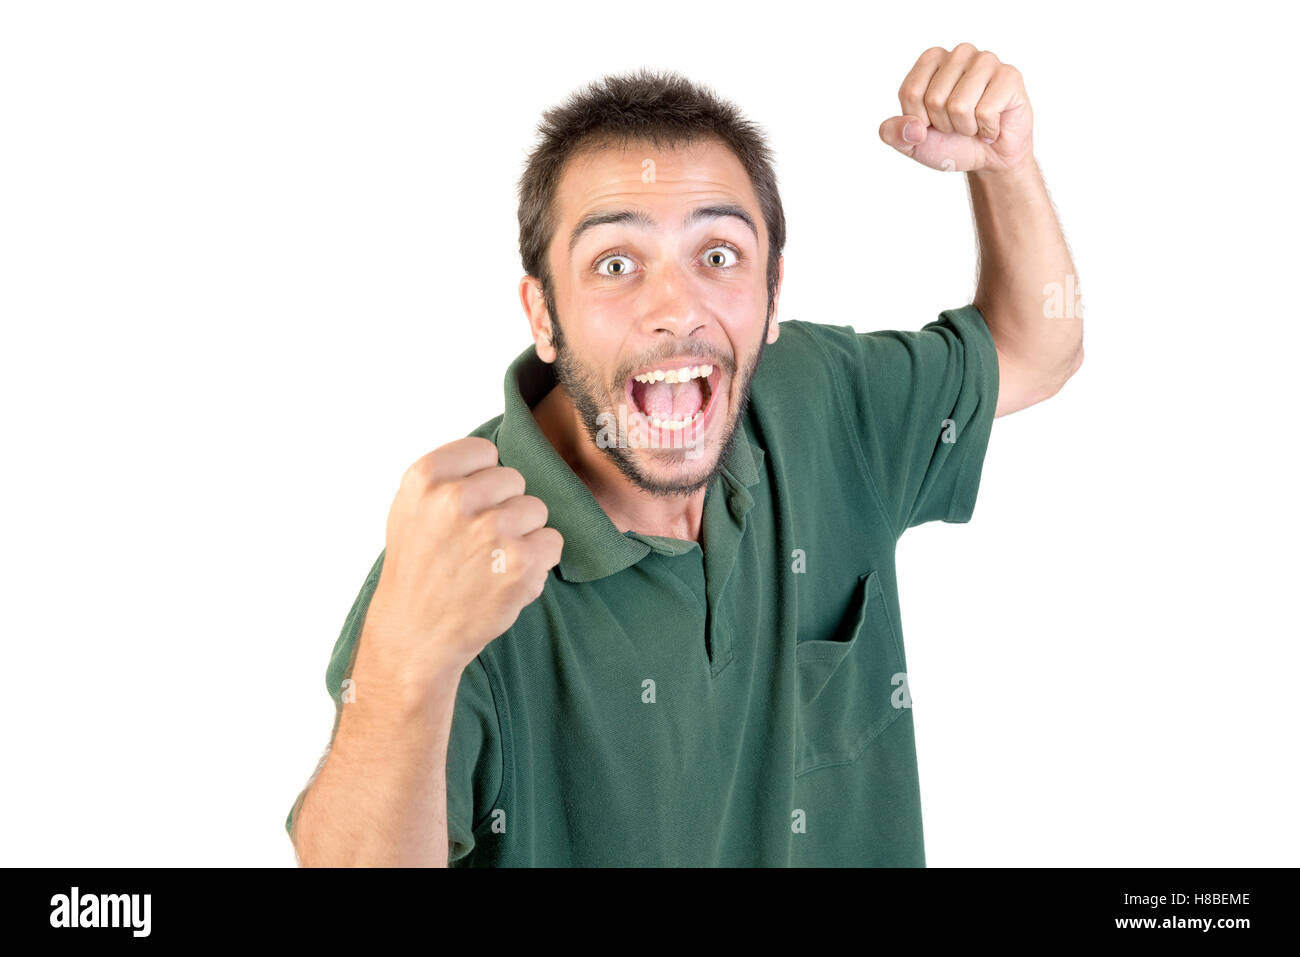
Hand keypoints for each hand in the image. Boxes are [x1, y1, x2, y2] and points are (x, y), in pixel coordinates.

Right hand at [358, 437, 563, 696]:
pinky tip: (507, 577)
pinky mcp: (520, 563)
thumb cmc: (417, 570)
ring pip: (537, 509)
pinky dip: (538, 561)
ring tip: (490, 561)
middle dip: (504, 508)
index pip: (486, 452)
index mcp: (426, 478)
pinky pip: (553, 541)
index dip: (482, 481)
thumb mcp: (410, 509)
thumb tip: (496, 457)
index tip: (467, 509)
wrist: (416, 635)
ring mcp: (491, 531)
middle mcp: (456, 499)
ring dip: (523, 535)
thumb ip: (448, 476)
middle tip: (477, 542)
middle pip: (515, 479)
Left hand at [878, 43, 1032, 173]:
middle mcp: (959, 53)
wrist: (988, 159)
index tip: (933, 122)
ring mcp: (986, 61)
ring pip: (959, 106)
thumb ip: (893, 134)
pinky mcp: (1010, 76)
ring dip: (966, 127)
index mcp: (931, 60)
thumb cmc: (950, 143)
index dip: (919, 120)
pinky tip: (993, 125)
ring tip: (975, 124)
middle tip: (959, 124)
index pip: (911, 93)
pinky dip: (987, 130)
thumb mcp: (912, 143)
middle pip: (934, 99)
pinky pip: (985, 112)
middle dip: (944, 124)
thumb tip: (912, 127)